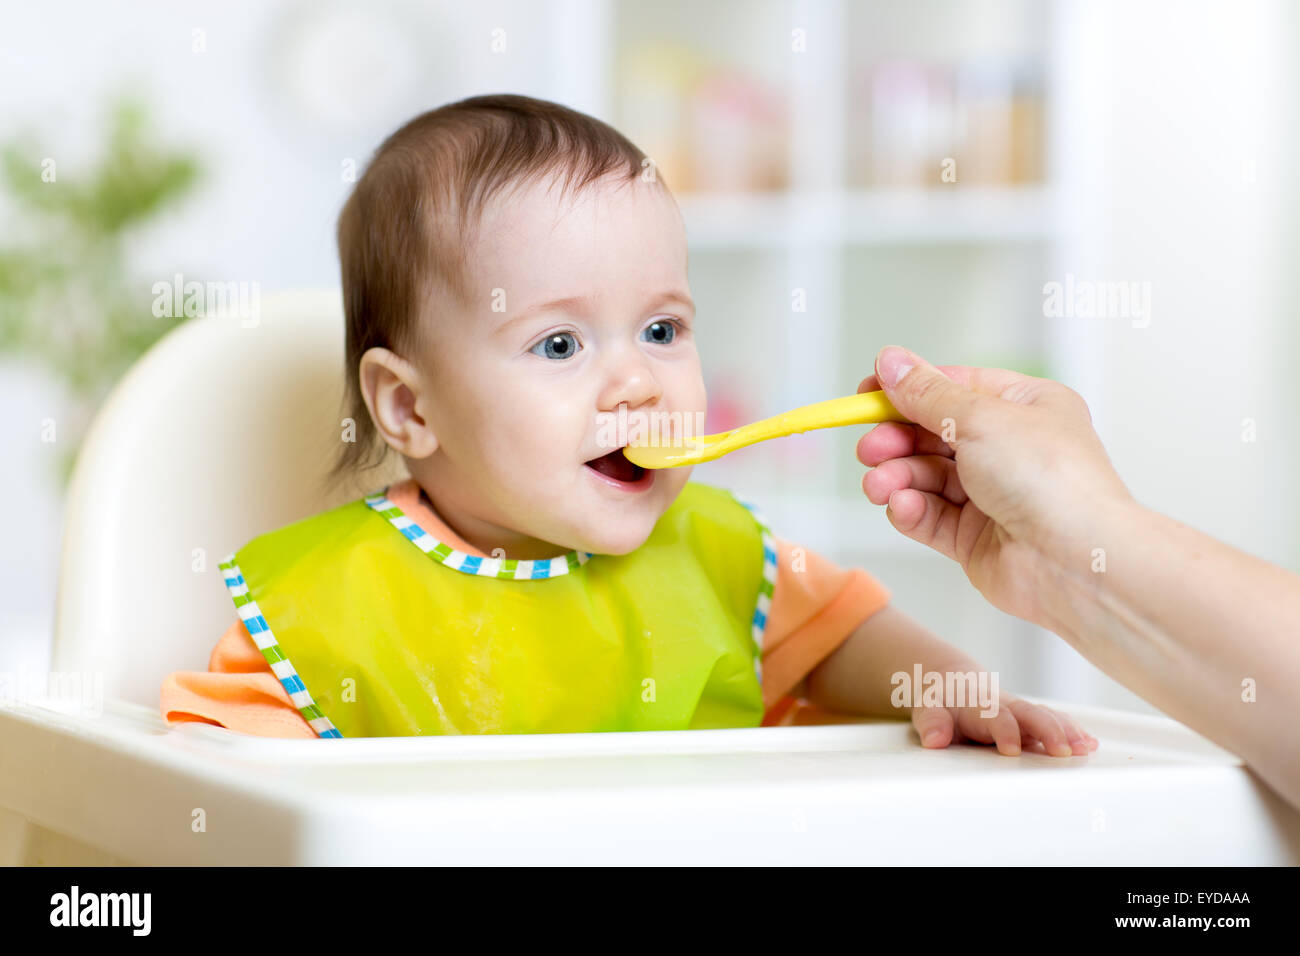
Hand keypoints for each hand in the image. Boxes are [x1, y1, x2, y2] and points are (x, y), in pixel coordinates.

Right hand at [857, 346, 1135, 630]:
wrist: (1074, 560)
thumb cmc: (1048, 478)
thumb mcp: (980, 418)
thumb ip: (926, 393)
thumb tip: (891, 360)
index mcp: (1025, 408)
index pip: (954, 388)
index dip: (907, 391)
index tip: (865, 394)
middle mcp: (1010, 449)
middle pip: (933, 434)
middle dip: (896, 440)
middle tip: (869, 448)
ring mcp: (993, 495)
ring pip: (926, 477)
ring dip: (897, 478)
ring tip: (879, 486)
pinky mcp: (975, 538)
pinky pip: (931, 516)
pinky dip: (911, 510)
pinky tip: (902, 507)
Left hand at [911, 695, 1099, 756]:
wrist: (954, 683)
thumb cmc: (942, 701)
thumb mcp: (928, 708)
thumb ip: (931, 723)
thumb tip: (935, 741)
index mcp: (980, 704)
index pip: (995, 716)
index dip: (1004, 731)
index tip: (1011, 750)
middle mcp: (1006, 706)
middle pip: (1030, 714)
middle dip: (1047, 730)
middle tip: (1063, 751)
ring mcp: (1021, 714)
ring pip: (1047, 717)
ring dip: (1067, 732)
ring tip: (1085, 748)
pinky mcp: (1030, 723)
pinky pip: (1055, 723)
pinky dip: (1072, 732)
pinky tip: (1090, 744)